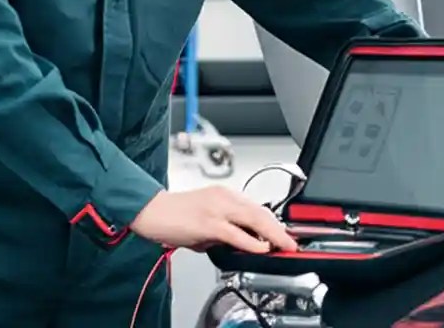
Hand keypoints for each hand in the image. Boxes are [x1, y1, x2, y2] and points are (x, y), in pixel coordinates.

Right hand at [130, 186, 299, 253]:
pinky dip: (251, 241)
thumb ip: (226, 229)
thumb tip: (243, 244)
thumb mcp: (207, 218)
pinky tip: (261, 248)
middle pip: (261, 212)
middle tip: (291, 242)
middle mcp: (224, 198)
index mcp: (225, 195)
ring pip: (253, 219)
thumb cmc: (176, 214)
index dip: (274, 223)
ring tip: (283, 246)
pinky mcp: (208, 223)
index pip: (257, 208)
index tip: (284, 234)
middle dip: (279, 230)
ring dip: (272, 235)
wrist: (152, 211)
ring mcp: (216, 209)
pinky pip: (235, 233)